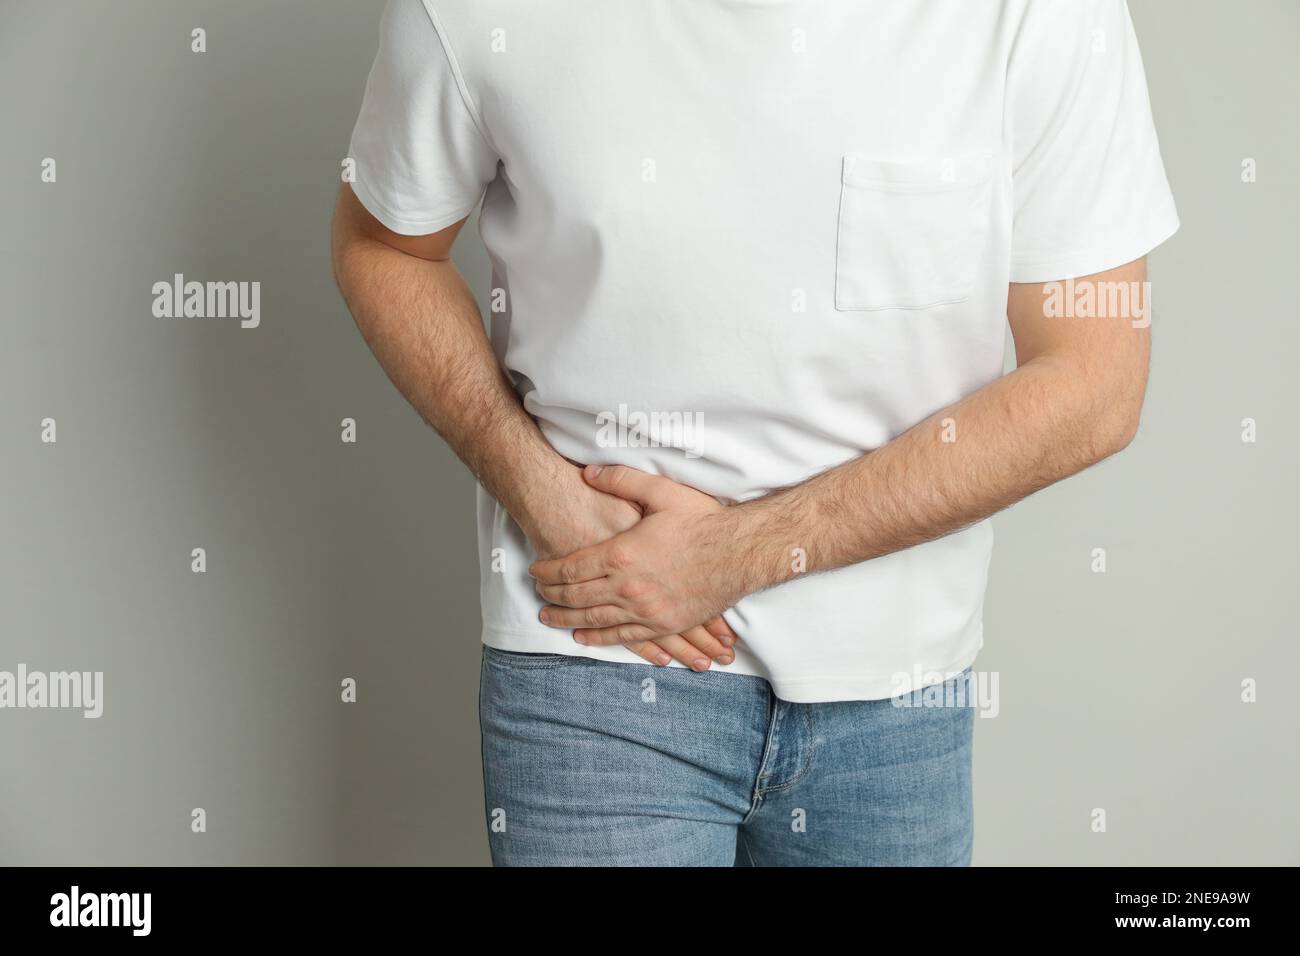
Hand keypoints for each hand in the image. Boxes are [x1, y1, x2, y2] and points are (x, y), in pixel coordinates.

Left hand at [531, 465, 748, 649]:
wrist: (741, 553)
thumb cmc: (703, 521)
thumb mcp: (661, 492)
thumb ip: (621, 480)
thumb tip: (587, 473)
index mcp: (622, 554)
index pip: (571, 567)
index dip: (548, 570)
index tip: (535, 569)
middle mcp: (628, 587)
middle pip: (576, 595)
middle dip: (551, 594)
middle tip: (536, 592)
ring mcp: (645, 610)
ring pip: (594, 619)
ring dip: (566, 618)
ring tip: (547, 617)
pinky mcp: (663, 624)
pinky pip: (622, 636)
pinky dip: (598, 638)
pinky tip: (582, 636)